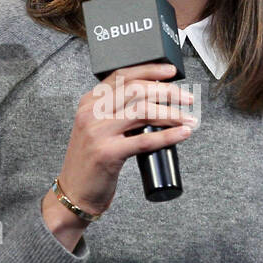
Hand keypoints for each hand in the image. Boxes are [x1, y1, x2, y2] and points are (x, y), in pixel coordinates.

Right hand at [55, 62, 194, 215]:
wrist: (74, 192)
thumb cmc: (90, 162)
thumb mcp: (97, 129)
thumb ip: (116, 113)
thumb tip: (155, 101)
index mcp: (89, 103)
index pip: (122, 75)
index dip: (149, 70)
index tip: (170, 72)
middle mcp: (91, 113)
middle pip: (136, 89)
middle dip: (166, 90)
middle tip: (186, 98)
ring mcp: (98, 132)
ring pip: (143, 111)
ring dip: (171, 113)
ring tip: (188, 118)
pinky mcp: (107, 153)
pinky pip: (145, 140)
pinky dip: (168, 136)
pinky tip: (183, 133)